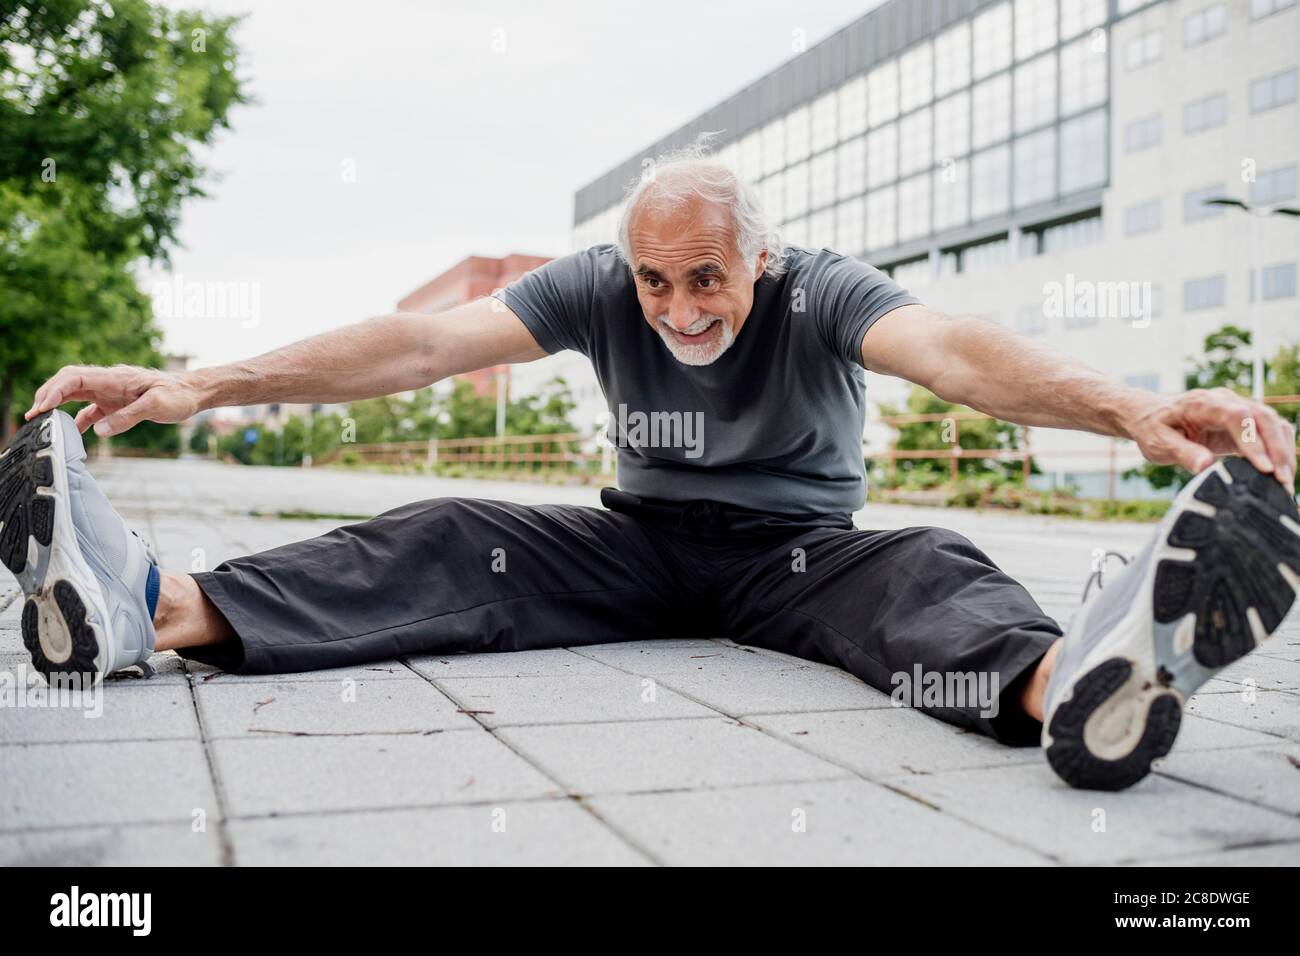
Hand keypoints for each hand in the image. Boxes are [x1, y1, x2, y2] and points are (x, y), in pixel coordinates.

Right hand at [25, 365, 205, 436]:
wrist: (193, 392)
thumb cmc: (178, 395)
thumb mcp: (156, 406)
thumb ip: (128, 417)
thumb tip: (99, 431)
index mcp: (115, 378)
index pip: (75, 378)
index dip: (55, 389)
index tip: (41, 406)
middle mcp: (108, 381)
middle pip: (68, 382)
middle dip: (47, 395)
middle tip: (33, 415)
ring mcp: (111, 392)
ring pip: (76, 394)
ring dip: (58, 405)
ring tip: (42, 422)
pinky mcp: (116, 403)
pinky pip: (90, 409)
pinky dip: (77, 419)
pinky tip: (72, 432)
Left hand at [1127, 388, 1295, 492]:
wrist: (1150, 414)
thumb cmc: (1152, 428)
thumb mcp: (1157, 442)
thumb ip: (1181, 452)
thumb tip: (1205, 466)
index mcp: (1202, 403)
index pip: (1237, 417)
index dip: (1253, 442)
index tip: (1264, 468)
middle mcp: (1225, 401)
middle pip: (1263, 417)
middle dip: (1277, 449)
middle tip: (1283, 480)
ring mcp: (1237, 409)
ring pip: (1272, 423)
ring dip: (1284, 451)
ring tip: (1285, 482)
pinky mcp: (1243, 423)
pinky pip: (1270, 431)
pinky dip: (1280, 450)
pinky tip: (1281, 473)